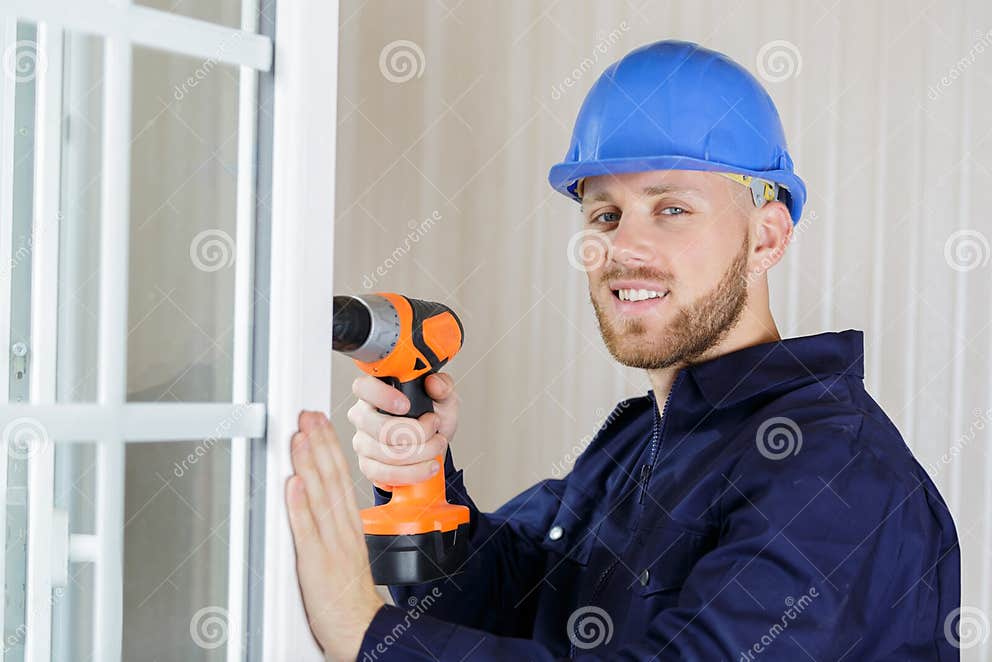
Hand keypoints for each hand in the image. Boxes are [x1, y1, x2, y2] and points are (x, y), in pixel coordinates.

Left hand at [286, 410, 384, 660]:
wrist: (360, 628)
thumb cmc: (350, 594)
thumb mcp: (345, 549)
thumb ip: (332, 521)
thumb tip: (313, 493)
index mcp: (349, 524)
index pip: (340, 476)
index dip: (329, 446)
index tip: (320, 422)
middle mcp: (341, 529)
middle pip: (331, 478)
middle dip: (319, 443)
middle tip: (308, 416)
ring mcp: (330, 544)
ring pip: (320, 496)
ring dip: (309, 464)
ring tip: (299, 437)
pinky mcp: (316, 563)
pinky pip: (307, 530)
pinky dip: (300, 506)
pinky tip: (293, 483)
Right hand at [347, 373, 458, 490]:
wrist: (433, 445)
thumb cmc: (432, 417)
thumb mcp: (443, 398)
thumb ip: (443, 386)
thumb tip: (433, 383)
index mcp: (376, 392)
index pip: (363, 388)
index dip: (383, 397)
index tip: (406, 405)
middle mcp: (363, 416)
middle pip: (380, 428)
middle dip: (418, 433)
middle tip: (435, 427)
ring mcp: (362, 442)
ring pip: (388, 454)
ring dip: (422, 453)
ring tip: (438, 445)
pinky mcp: (368, 466)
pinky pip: (386, 474)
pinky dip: (414, 472)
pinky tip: (429, 466)